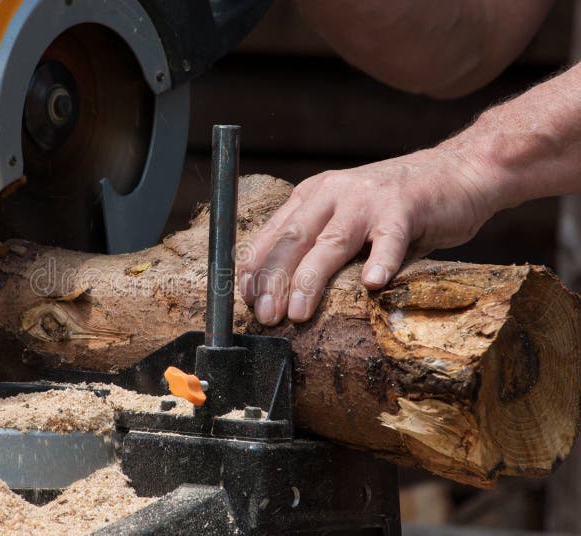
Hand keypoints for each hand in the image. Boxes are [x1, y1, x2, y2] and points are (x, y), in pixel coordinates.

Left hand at [238, 145, 495, 325]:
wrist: (458, 171)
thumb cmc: (396, 207)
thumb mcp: (346, 217)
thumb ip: (320, 244)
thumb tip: (282, 294)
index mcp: (314, 195)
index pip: (273, 233)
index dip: (255, 267)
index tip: (244, 299)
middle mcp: (335, 192)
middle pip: (293, 239)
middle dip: (273, 280)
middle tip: (265, 316)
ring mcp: (369, 199)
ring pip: (331, 242)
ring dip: (310, 278)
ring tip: (298, 312)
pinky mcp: (406, 208)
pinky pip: (390, 239)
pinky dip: (381, 261)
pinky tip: (372, 285)